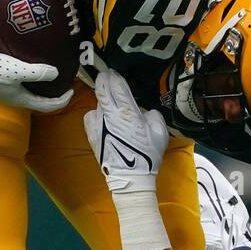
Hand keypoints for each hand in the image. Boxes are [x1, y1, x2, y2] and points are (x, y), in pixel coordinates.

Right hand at [0, 11, 72, 112]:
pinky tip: (28, 65)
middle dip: (51, 94)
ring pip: (26, 91)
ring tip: (47, 76)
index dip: (61, 101)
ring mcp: (4, 90)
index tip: (71, 92)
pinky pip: (18, 82)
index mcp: (19, 99)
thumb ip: (38, 72)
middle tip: (62, 84)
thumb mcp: (17, 69)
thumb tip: (56, 73)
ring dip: (39, 86)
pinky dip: (28, 78)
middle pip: (36, 100)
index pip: (45, 105)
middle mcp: (12, 97)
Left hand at [83, 70, 168, 196]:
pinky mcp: (91, 134)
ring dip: (101, 98)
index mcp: (128, 112)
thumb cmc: (147, 154)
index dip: (114, 76)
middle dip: (103, 79)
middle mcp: (110, 114)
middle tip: (106, 75)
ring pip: (96, 103)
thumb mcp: (160, 132)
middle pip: (102, 89)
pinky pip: (90, 116)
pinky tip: (100, 116)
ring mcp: (98, 124)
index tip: (114, 72)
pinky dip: (95, 113)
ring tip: (106, 98)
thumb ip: (152, 115)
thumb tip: (144, 111)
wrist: (130, 177)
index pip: (117, 86)